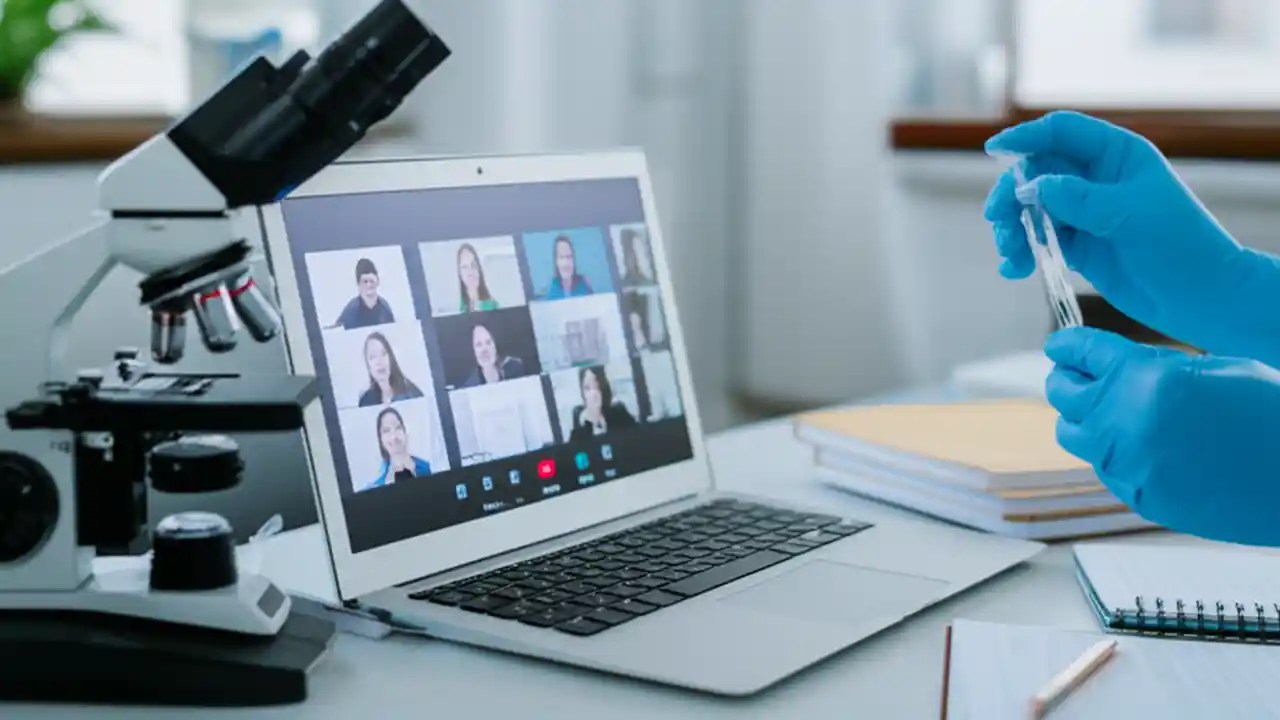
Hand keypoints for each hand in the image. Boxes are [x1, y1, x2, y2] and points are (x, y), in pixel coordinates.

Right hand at [985, 111, 1279, 367]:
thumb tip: (1032, 186)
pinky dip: (1021, 253)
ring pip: (1030, 208)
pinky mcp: (1078, 245)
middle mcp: (1096, 179)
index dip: (1026, 137)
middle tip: (998, 220)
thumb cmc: (1180, 246)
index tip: (995, 151)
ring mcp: (1084, 212)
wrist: (1200, 297)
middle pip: (1036, 172)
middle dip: (1012, 195)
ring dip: (1013, 228)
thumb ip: (1079, 198)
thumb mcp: (1130, 215)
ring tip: (1012, 255)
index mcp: (1117, 155)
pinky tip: (1014, 270)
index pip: (1062, 133)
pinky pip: (1038, 240)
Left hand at [1044, 326, 1279, 545]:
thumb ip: (1153, 366)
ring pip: (1073, 434)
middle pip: (1062, 394)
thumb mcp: (1213, 367)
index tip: (1060, 346)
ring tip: (1111, 412)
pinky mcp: (1138, 497)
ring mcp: (1128, 465)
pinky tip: (1146, 446)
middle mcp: (1124, 422)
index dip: (1067, 346)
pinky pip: (1105, 468)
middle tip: (1078, 375)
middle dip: (1069, 380)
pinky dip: (1113, 454)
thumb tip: (1109, 366)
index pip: (1079, 352)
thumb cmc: (1269, 413)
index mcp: (1144, 378)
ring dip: (1084, 419)